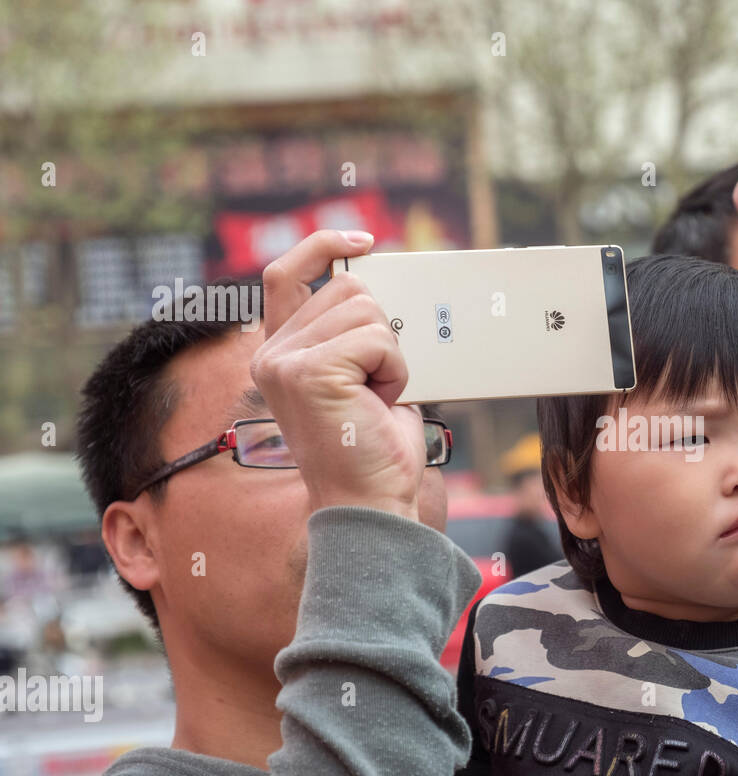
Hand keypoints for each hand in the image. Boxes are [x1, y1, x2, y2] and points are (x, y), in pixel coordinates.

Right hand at [252, 229, 424, 521]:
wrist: (372, 501)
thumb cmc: (374, 447)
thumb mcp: (360, 376)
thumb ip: (352, 332)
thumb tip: (379, 282)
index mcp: (280, 351)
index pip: (287, 272)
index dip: (324, 245)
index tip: (365, 240)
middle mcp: (272, 354)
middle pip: (350, 289)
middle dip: (382, 334)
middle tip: (375, 386)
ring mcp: (286, 362)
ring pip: (368, 311)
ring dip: (390, 356)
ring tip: (376, 398)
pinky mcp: (310, 372)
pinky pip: (378, 340)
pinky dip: (395, 371)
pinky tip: (379, 403)